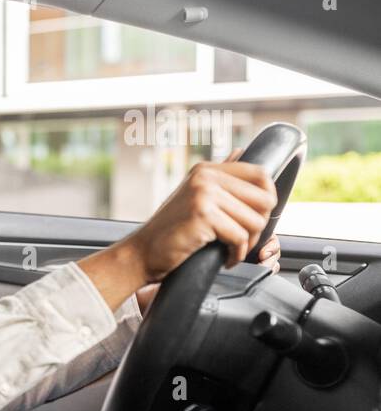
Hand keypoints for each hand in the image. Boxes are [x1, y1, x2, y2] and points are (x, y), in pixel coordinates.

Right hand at [80, 160, 276, 310]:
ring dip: (247, 243)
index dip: (268, 198)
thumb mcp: (195, 197)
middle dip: (259, 225)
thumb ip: (220, 178)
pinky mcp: (202, 215)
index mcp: (206, 170)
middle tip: (242, 239)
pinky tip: (225, 258)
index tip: (256, 218)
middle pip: (264, 199)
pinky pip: (240, 237)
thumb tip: (241, 151)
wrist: (142, 253)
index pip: (260, 174)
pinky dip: (236, 254)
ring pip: (254, 221)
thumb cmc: (170, 231)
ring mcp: (203, 194)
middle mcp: (205, 177)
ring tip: (230, 250)